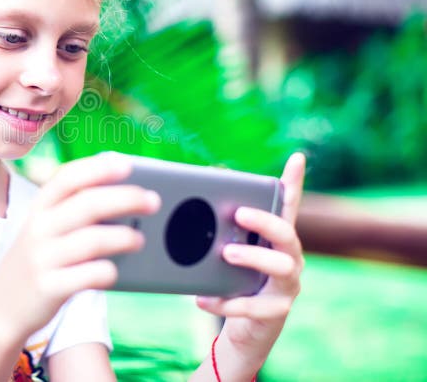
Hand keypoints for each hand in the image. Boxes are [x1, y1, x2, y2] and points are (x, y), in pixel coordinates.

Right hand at [0, 153, 160, 344]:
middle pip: (88, 205)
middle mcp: (39, 228)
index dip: (98, 169)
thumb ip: (75, 211)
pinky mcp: (49, 288)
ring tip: (141, 240)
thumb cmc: (41, 260)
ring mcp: (42, 258)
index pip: (68, 178)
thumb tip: (128, 197)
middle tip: (154, 201)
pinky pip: (88, 276)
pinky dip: (107, 272)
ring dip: (124, 238)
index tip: (127, 165)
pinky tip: (115, 271)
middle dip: (126, 199)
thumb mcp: (46, 229)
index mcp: (40, 207)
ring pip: (92, 240)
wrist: (4, 306)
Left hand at [195, 152, 306, 364]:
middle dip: (264, 222)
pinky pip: (254, 305)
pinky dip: (225, 302)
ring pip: (280, 267)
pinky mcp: (276, 311)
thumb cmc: (235, 282)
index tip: (296, 158)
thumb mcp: (228, 254)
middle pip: (287, 234)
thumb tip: (192, 205)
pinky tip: (202, 298)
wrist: (244, 331)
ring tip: (226, 254)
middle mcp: (289, 259)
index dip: (294, 183)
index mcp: (276, 240)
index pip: (288, 207)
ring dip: (252, 257)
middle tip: (239, 214)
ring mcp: (287, 285)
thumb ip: (220, 233)